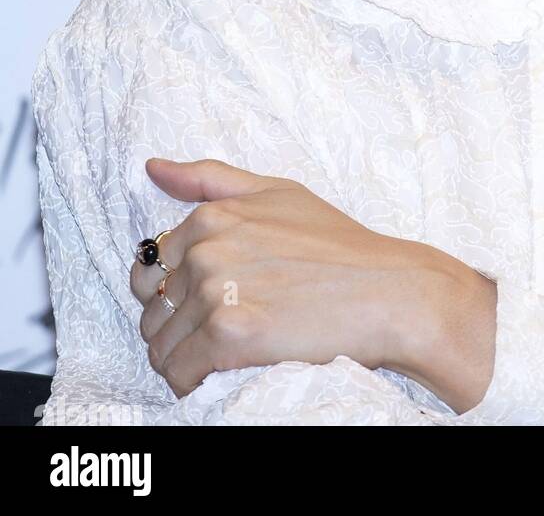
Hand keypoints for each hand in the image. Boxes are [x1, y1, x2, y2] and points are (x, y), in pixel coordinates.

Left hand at [130, 157, 441, 398]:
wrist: (387, 291)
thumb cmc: (338, 245)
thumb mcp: (277, 192)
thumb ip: (210, 178)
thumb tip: (152, 168)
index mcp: (212, 215)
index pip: (152, 265)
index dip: (174, 289)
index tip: (208, 301)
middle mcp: (207, 249)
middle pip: (151, 306)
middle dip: (173, 324)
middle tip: (215, 332)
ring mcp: (216, 290)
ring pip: (160, 343)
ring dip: (181, 357)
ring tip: (220, 356)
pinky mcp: (229, 333)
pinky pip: (178, 370)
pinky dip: (189, 381)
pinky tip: (218, 374)